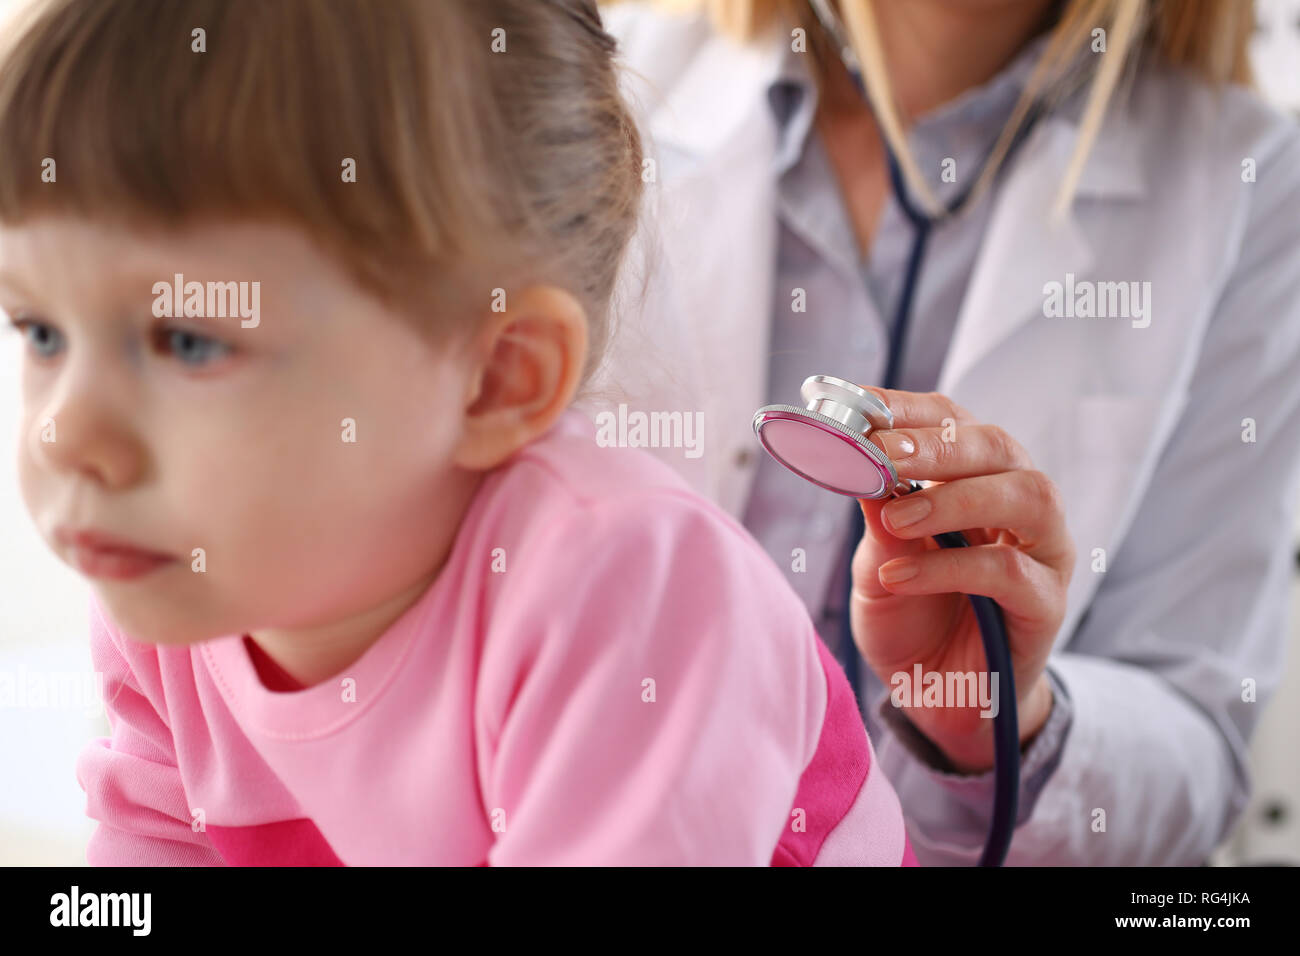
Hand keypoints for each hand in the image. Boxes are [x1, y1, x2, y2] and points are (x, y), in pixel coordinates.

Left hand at [850, 388, 1074, 772]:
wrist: (939, 700)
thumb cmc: (911, 620)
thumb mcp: (878, 563)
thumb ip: (876, 517)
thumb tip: (853, 458)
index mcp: (975, 478)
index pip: (952, 420)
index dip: (907, 408)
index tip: (857, 404)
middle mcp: (1019, 504)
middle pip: (997, 446)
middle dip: (936, 443)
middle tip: (880, 452)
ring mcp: (1044, 551)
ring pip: (1025, 495)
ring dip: (955, 498)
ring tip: (896, 517)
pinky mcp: (1047, 603)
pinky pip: (1009, 571)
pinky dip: (949, 568)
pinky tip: (898, 576)